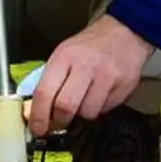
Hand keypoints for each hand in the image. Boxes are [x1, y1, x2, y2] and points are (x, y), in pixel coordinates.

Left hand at [28, 14, 154, 137]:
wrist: (123, 33)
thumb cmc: (89, 47)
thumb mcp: (64, 54)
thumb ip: (51, 81)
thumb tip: (36, 112)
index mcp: (64, 56)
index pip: (45, 92)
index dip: (38, 116)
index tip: (37, 129)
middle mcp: (86, 65)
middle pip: (66, 106)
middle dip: (59, 121)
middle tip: (58, 123)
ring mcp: (107, 75)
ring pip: (88, 113)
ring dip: (82, 113)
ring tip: (84, 100)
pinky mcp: (124, 85)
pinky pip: (106, 109)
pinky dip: (100, 107)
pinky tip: (101, 93)